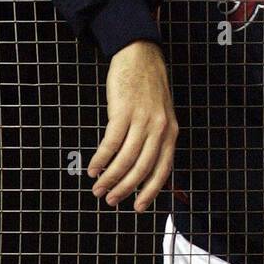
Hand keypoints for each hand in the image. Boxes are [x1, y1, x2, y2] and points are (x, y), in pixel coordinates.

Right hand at [88, 41, 178, 211]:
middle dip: (125, 189)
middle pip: (142, 169)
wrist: (140, 55)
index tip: (138, 208)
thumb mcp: (160, 116)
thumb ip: (156, 140)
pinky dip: (100, 159)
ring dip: (109, 178)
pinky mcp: (123, 111)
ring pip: (125, 160)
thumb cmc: (148, 88)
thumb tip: (142, 169)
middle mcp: (160, 129)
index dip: (150, 192)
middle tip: (110, 201)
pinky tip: (92, 169)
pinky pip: (111, 143)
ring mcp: (142, 120)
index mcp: (171, 133)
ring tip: (97, 189)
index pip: (163, 170)